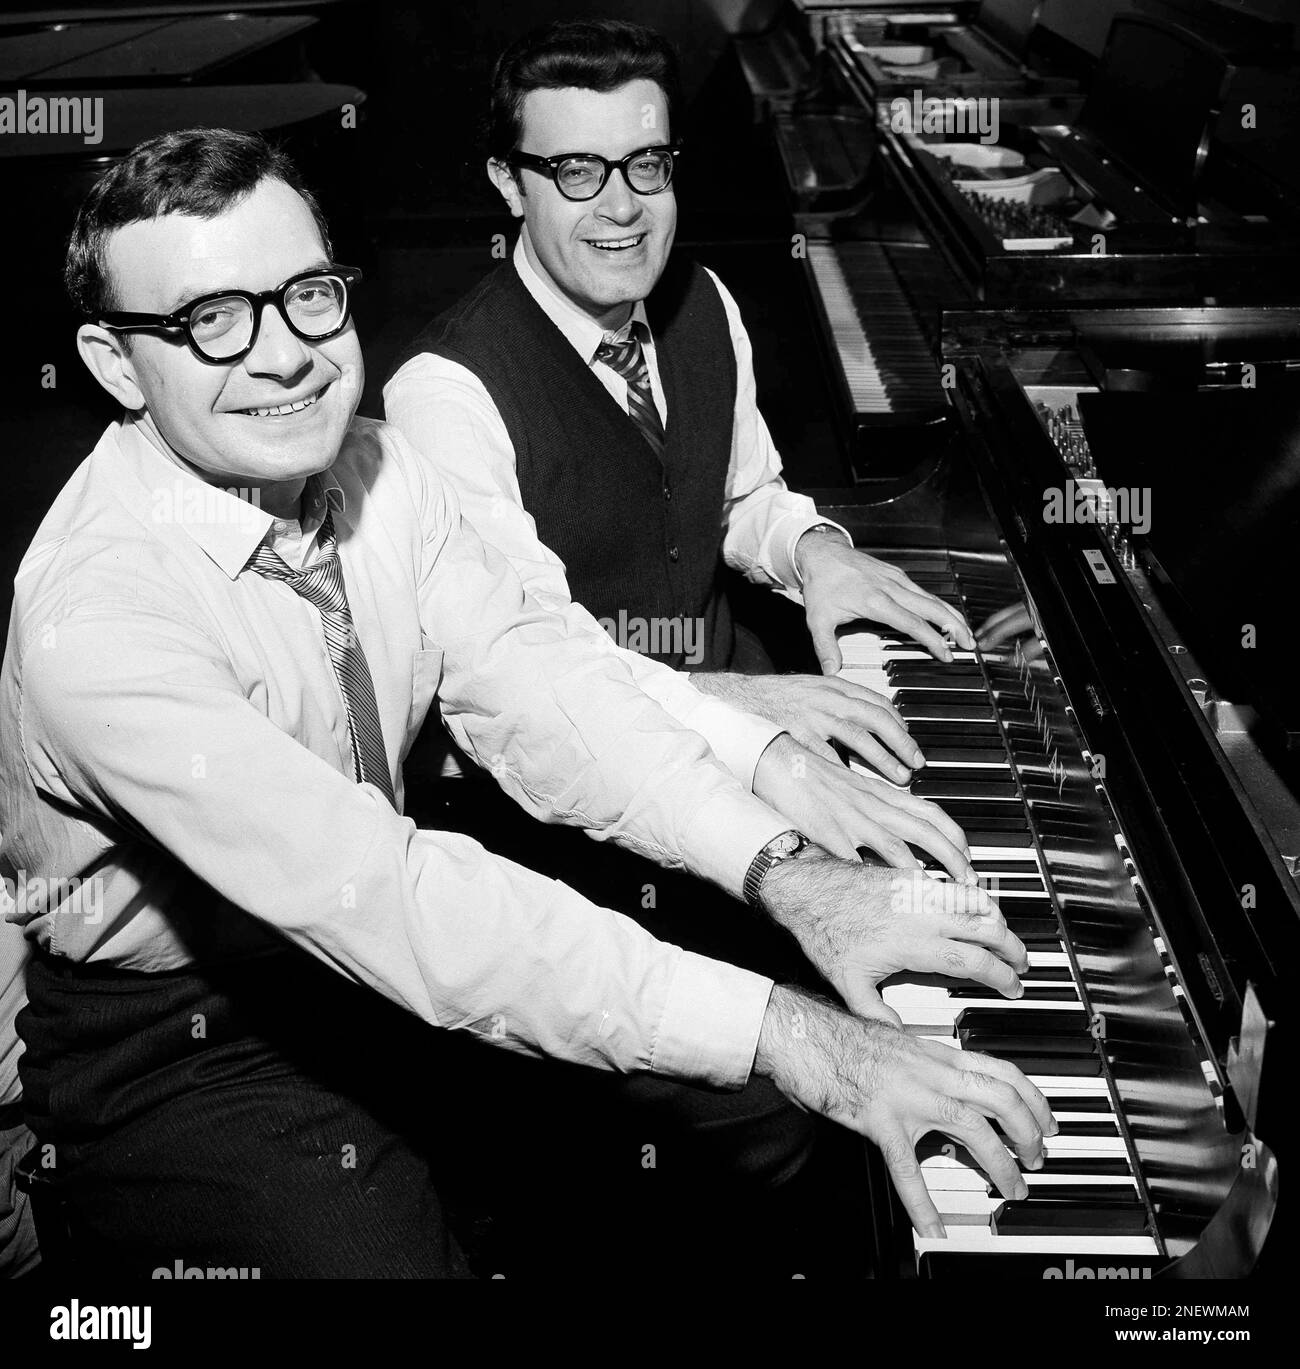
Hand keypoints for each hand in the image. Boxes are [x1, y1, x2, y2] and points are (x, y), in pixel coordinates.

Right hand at [693, 670, 922, 778]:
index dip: (899, 724)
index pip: (877, 701)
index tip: (911, 743)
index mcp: (833, 685)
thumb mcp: (811, 689)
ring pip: (857, 736)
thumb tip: (868, 715)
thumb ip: (839, 699)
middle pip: (875, 717)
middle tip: (916, 763)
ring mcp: (812, 716)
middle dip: (901, 742)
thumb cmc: (775, 698)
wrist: (738, 699)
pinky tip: (859, 786)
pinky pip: (826, 755)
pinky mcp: (796, 734)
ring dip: (882, 758)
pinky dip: (844, 771)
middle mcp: (827, 698)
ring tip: (899, 777)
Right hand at [752, 734, 973, 880]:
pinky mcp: (830, 833)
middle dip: (953, 859)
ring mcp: (853, 819)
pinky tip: (887, 897)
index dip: (955, 837)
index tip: (968, 858)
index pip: (931, 812)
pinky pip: (859, 861)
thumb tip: (897, 827)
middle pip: (926, 832)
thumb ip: (875, 805)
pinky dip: (877, 879)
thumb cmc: (811, 776)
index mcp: (881, 793)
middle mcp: (873, 805)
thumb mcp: (852, 788)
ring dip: (924, 874)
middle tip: (969, 883)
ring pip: (900, 847)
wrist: (777, 761)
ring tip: (940, 896)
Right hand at [755, 984, 1055, 1237]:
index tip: (1047, 1121)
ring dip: (1000, 1164)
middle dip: (1030, 1132)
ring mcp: (908, 1096)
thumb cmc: (841, 1038)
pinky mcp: (880, 1120)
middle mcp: (931, 1072)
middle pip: (1001, 1098)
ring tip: (1010, 1188)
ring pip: (973, 1130)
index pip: (1002, 1070)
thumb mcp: (898, 1044)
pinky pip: (908, 1169)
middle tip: (1036, 1159)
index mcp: (936, 1053)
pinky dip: (925, 1203)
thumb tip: (949, 1082)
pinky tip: (934, 1226)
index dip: (1034, 1099)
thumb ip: (927, 1063)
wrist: (804, 1036)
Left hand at [757, 855, 1025, 1020]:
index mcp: (914, 945)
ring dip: (997, 919)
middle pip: (985, 929)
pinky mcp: (911, 875)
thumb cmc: (823, 932)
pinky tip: (978, 903)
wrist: (806, 887)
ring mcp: (919, 891)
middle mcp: (923, 915)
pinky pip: (954, 882)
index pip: (972, 962)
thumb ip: (876, 1014)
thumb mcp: (847, 983)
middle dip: (1011, 947)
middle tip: (1022, 962)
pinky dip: (974, 894)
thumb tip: (899, 1038)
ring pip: (975, 902)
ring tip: (1007, 935)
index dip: (999, 976)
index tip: (1012, 986)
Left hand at [795, 531, 973, 671]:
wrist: (821, 552)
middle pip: (932, 608)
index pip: (912, 623)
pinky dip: (938, 604)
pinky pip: (923, 591)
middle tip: (970, 644)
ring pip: (931, 597)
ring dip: (950, 615)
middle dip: (954, 626)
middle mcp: (890, 587)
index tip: (946, 653)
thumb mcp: (818, 619)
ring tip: (965, 632)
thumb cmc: (821, 582)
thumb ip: (825, 647)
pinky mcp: (896, 574)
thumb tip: (831, 671)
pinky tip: (944, 613)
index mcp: (875, 600)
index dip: (932, 640)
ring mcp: (896, 579)